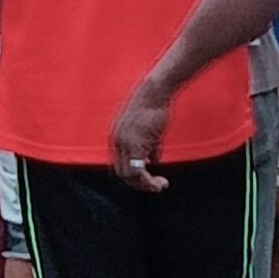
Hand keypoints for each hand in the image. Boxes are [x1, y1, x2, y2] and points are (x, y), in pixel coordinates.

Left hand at [112, 74, 172, 191]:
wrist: (156, 91)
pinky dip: (149, 180)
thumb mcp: (150, 129)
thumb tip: (153, 161)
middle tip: (157, 186)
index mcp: (118, 137)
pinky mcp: (136, 144)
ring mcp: (125, 143)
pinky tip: (161, 180)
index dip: (134, 176)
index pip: (120, 165)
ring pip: (129, 175)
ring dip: (145, 185)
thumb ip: (150, 146)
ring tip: (161, 185)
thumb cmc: (156, 105)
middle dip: (139, 184)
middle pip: (122, 173)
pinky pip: (139, 170)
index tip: (150, 179)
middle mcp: (118, 141)